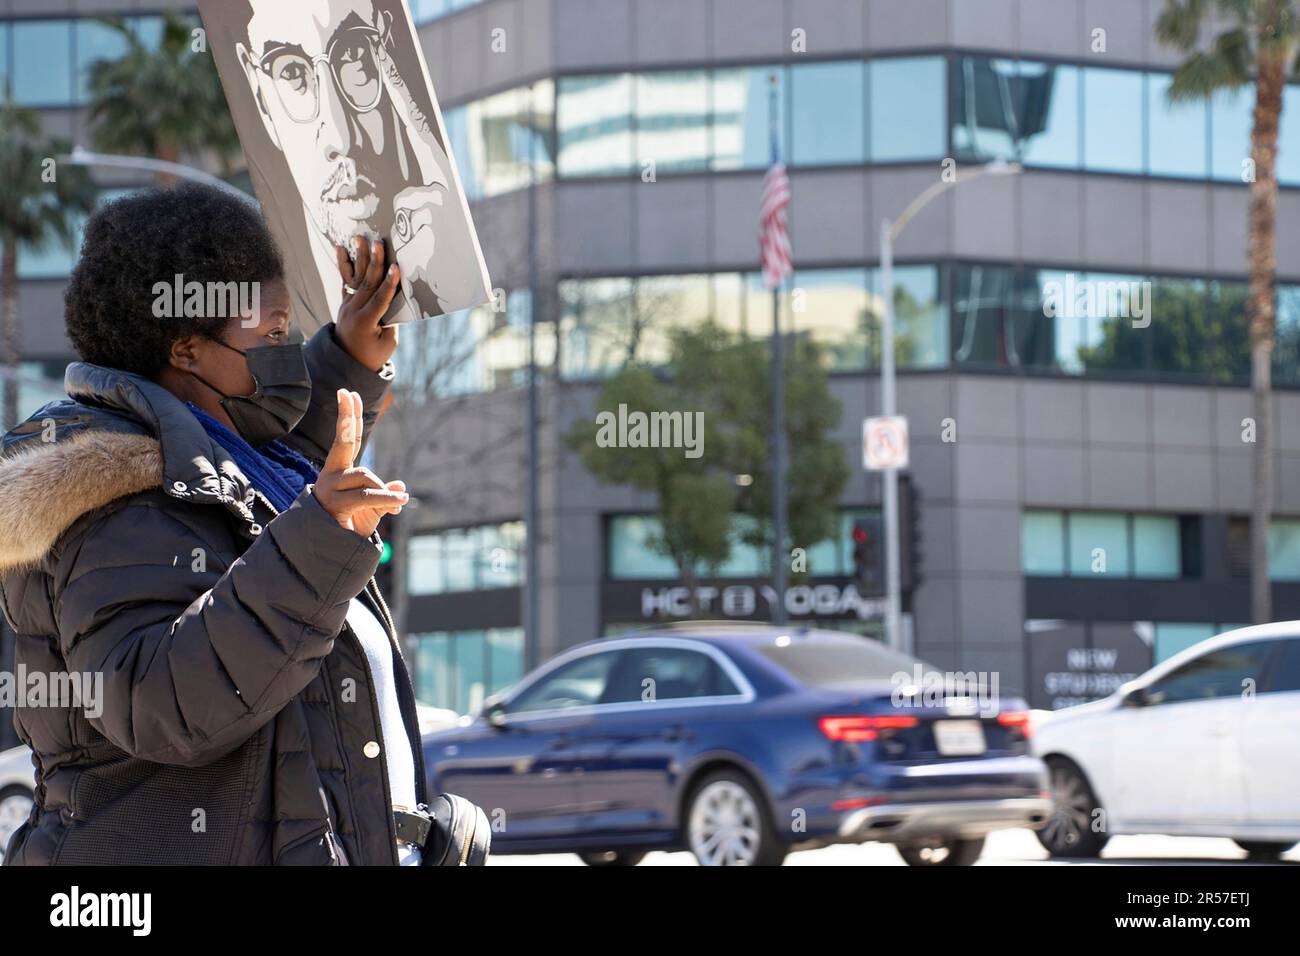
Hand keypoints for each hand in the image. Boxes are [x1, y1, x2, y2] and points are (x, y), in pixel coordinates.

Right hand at [312, 389, 407, 536]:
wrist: (329, 554)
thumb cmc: (350, 528)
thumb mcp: (373, 509)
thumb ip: (385, 495)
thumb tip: (400, 486)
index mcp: (339, 472)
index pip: (346, 439)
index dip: (348, 417)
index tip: (347, 393)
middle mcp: (331, 476)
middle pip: (343, 441)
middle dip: (346, 416)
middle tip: (346, 393)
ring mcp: (330, 489)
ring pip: (365, 476)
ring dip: (385, 490)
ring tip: (399, 501)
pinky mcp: (334, 505)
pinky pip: (367, 496)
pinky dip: (387, 498)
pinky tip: (400, 501)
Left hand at [334, 236, 400, 372]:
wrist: (347, 360)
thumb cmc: (373, 354)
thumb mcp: (387, 343)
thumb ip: (391, 320)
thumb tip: (396, 297)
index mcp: (366, 322)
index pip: (380, 299)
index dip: (389, 284)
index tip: (396, 268)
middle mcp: (353, 310)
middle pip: (367, 282)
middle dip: (375, 262)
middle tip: (378, 243)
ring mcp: (347, 304)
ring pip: (356, 277)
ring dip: (359, 256)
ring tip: (360, 238)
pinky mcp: (344, 301)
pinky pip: (345, 280)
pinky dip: (344, 264)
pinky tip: (341, 248)